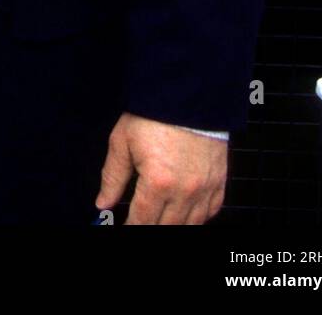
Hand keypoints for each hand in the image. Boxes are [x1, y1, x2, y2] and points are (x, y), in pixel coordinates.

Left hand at [94, 112, 227, 223]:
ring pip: (189, 226)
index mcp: (157, 182)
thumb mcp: (123, 141)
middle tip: (139, 223)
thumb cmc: (153, 114)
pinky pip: (210, 213)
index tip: (123, 227)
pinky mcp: (219, 182)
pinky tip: (184, 214)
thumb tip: (103, 203)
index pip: (141, 222)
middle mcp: (184, 191)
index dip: (130, 228)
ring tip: (160, 220)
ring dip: (172, 226)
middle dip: (149, 228)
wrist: (188, 93)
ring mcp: (205, 189)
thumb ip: (112, 177)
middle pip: (165, 228)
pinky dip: (197, 218)